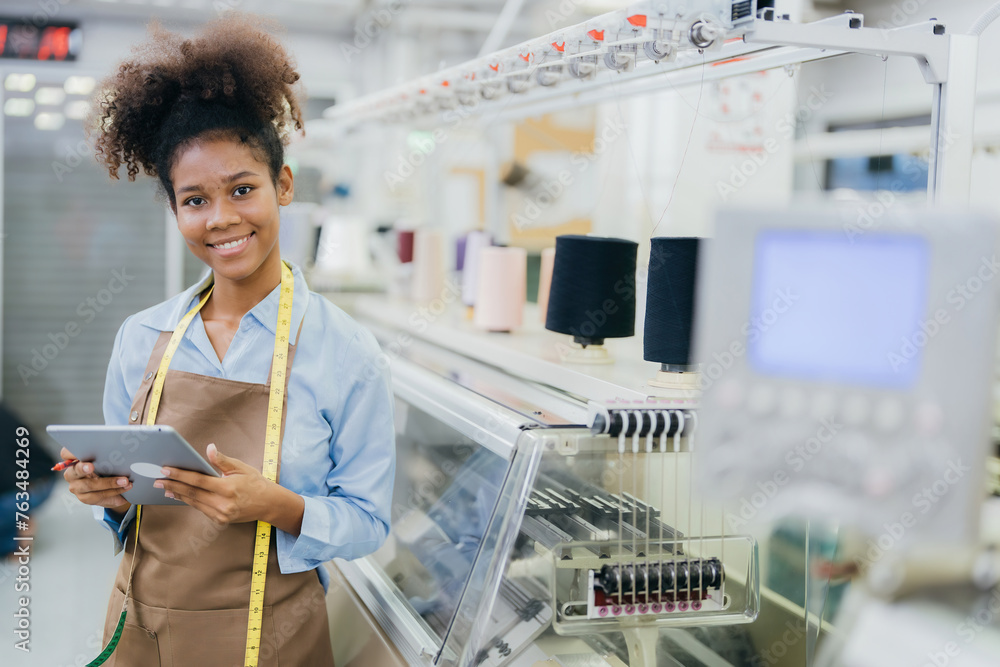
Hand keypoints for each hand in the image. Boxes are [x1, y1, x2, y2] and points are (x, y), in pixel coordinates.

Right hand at [61, 447, 132, 510]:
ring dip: (109, 482)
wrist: (111, 489)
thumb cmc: (107, 468)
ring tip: (125, 480)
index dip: (70, 453)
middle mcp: (72, 474)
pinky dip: (114, 490)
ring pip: (89, 485)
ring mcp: (77, 487)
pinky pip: (98, 495)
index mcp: (75, 460)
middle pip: (75, 471)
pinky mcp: (85, 498)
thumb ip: (105, 454)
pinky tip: (125, 487)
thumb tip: (117, 448)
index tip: (78, 451)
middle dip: (83, 468)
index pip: (66, 454)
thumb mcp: (106, 460)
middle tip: (92, 466)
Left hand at [154, 444, 303, 533]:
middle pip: (192, 493)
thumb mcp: (241, 468)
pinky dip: (189, 501)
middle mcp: (223, 503)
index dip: (180, 475)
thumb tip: (209, 449)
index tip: (165, 470)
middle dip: (173, 485)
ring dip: (177, 494)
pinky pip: (200, 508)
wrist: (268, 504)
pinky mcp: (220, 520)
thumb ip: (222, 460)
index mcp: (228, 488)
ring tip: (164, 487)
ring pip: (194, 502)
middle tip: (157, 479)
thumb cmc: (255, 483)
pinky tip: (180, 495)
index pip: (198, 480)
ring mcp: (221, 514)